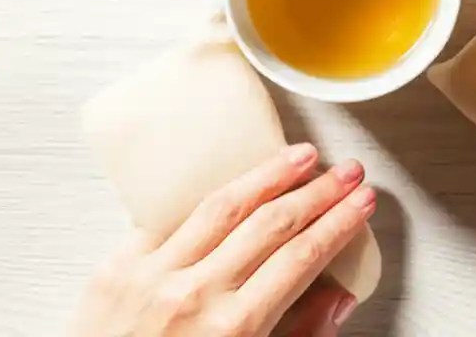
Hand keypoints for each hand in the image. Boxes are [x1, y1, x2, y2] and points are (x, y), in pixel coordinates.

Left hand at [72, 145, 374, 336]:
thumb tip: (337, 298)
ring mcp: (152, 277)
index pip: (302, 257)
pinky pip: (167, 220)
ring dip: (268, 175)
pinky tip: (229, 182)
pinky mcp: (116, 268)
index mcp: (234, 330)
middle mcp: (194, 296)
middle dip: (317, 193)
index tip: (360, 203)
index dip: (338, 223)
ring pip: (222, 206)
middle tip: (345, 173)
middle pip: (271, 224)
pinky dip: (204, 199)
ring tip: (299, 156)